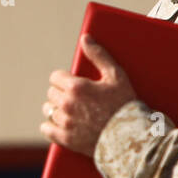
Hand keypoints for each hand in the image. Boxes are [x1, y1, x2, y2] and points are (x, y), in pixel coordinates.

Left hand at [39, 36, 136, 155]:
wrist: (130, 137)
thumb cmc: (125, 104)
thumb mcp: (116, 76)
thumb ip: (98, 55)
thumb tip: (85, 38)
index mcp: (76, 87)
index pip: (55, 77)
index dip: (64, 79)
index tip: (72, 83)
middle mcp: (67, 104)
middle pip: (51, 93)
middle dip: (62, 93)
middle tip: (75, 97)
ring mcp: (65, 122)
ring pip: (48, 110)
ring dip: (57, 109)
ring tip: (70, 111)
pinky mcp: (65, 139)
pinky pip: (46, 129)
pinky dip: (51, 126)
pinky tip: (60, 124)